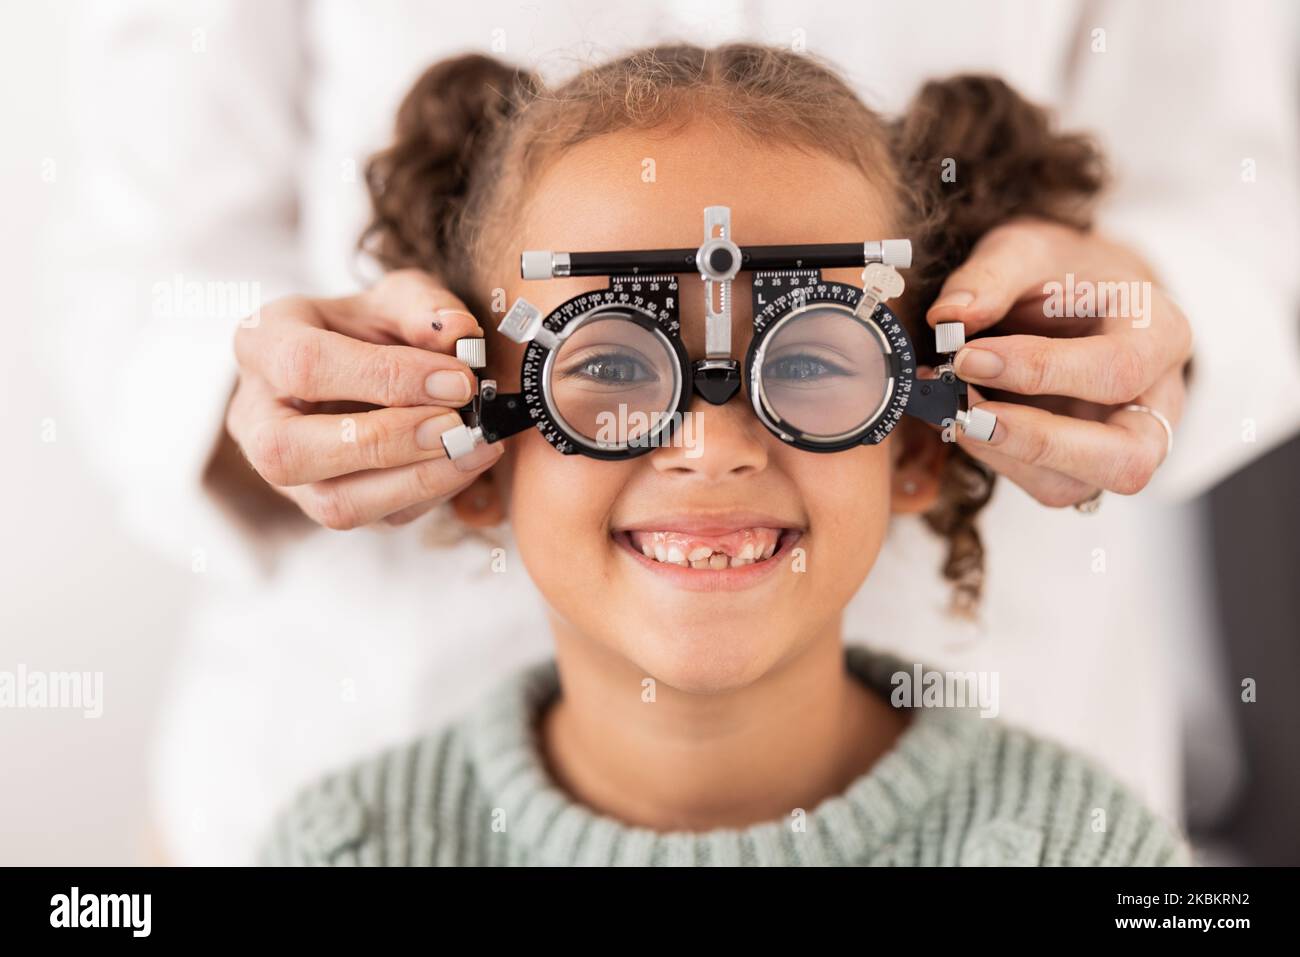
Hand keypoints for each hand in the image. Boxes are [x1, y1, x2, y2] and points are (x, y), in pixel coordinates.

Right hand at [226, 269, 501, 528]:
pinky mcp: (322, 504)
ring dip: (415, 481)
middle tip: (458, 426)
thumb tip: (460, 332)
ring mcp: (283, 470)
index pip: (305, 365)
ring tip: (474, 449)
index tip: (458, 380)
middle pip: (292, 450)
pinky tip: (465, 463)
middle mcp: (255, 415)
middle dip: (387, 442)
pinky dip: (428, 495)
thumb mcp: (395, 297)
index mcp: (262, 343)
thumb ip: (425, 307)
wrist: (358, 363)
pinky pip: (373, 518)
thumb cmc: (369, 327)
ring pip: (331, 503)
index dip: (387, 377)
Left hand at [926, 220, 1192, 507]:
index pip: (1117, 370)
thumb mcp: (1027, 250)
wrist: (1077, 295)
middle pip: (1127, 458)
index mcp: (1161, 333)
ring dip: (1005, 457)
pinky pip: (1045, 487)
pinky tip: (963, 421)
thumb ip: (991, 277)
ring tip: (955, 411)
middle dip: (1038, 443)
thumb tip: (949, 316)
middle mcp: (1156, 400)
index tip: (967, 357)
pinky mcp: (1084, 467)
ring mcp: (1124, 442)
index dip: (1040, 370)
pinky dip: (995, 461)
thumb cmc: (1061, 274)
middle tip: (967, 414)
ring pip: (1078, 487)